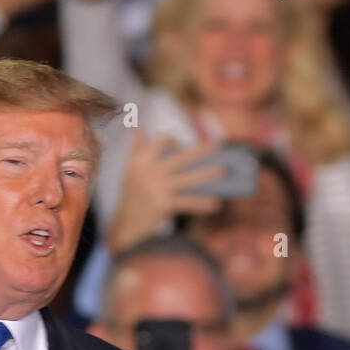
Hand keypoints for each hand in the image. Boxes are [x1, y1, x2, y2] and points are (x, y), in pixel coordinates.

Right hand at [108, 134, 224, 251]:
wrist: (126, 223)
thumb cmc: (132, 195)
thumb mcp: (131, 169)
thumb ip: (137, 148)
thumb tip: (138, 126)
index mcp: (141, 160)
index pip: (160, 143)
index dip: (172, 140)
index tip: (180, 142)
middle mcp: (150, 171)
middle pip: (180, 158)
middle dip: (200, 151)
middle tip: (217, 144)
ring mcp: (158, 188)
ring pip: (188, 179)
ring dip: (207, 174)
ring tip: (224, 171)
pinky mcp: (164, 205)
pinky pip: (188, 202)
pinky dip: (202, 204)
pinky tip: (216, 203)